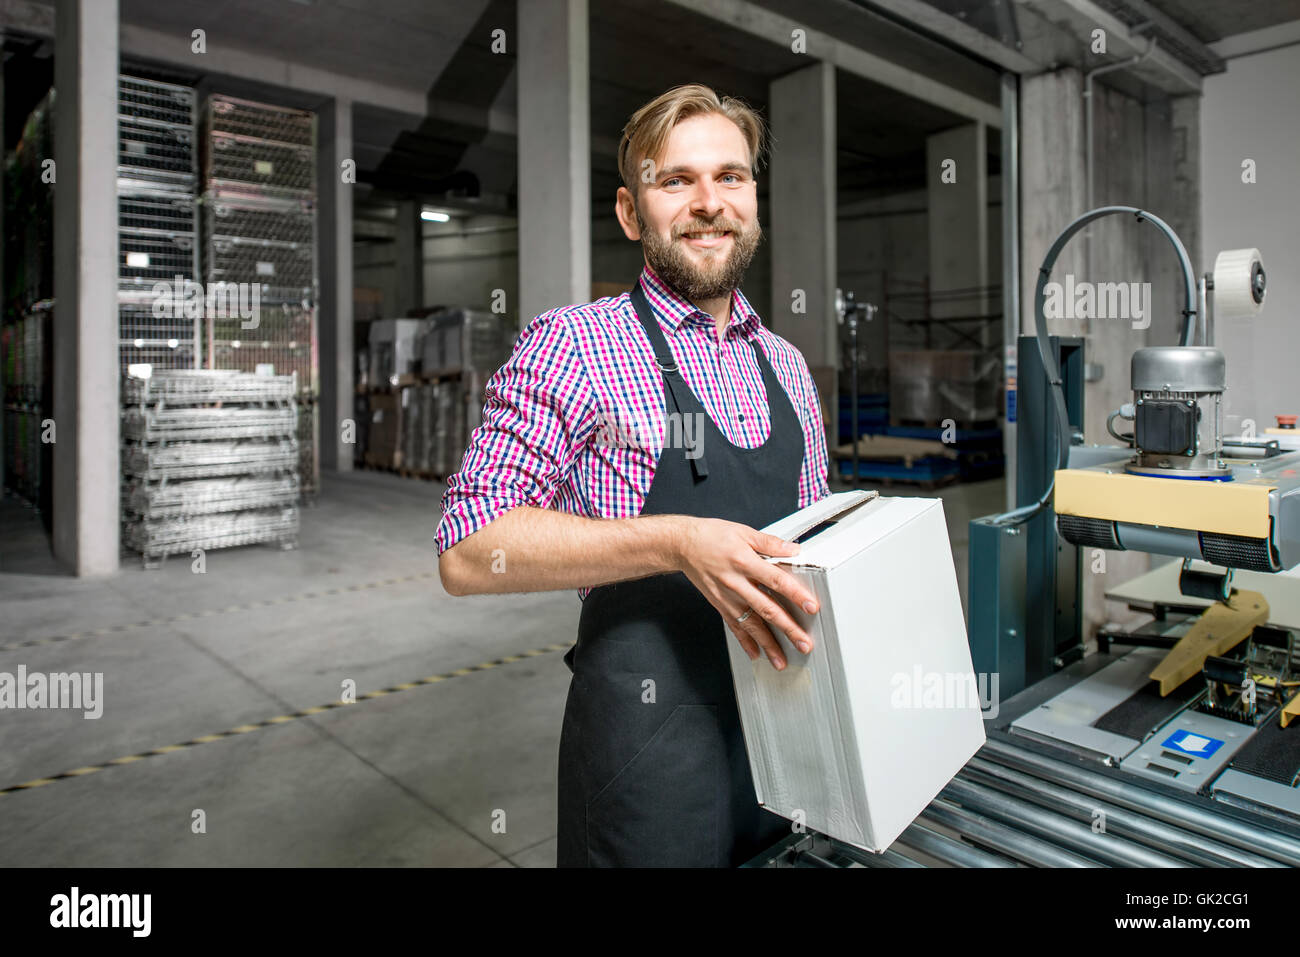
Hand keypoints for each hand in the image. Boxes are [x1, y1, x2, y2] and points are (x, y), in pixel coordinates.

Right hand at [671, 517, 818, 669]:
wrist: (682, 545)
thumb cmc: (711, 536)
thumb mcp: (743, 532)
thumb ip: (770, 543)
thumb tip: (793, 549)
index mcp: (745, 562)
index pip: (776, 581)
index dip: (795, 595)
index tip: (811, 607)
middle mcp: (736, 583)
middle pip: (767, 609)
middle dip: (788, 629)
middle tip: (804, 644)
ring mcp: (727, 597)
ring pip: (751, 625)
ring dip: (768, 644)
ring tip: (781, 660)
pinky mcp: (719, 605)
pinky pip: (734, 627)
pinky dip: (745, 642)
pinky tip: (756, 654)